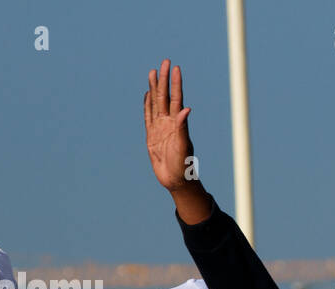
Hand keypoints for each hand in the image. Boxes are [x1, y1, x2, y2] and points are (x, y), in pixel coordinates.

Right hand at [144, 59, 196, 192]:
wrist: (175, 180)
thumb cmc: (182, 165)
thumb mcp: (183, 146)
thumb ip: (183, 128)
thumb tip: (186, 109)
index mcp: (177, 123)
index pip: (176, 98)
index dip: (175, 83)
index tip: (175, 68)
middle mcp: (168, 122)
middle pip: (164, 96)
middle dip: (164, 79)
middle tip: (165, 61)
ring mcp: (159, 128)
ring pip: (155, 103)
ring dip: (154, 88)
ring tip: (153, 72)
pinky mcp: (151, 135)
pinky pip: (147, 116)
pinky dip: (147, 104)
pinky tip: (147, 94)